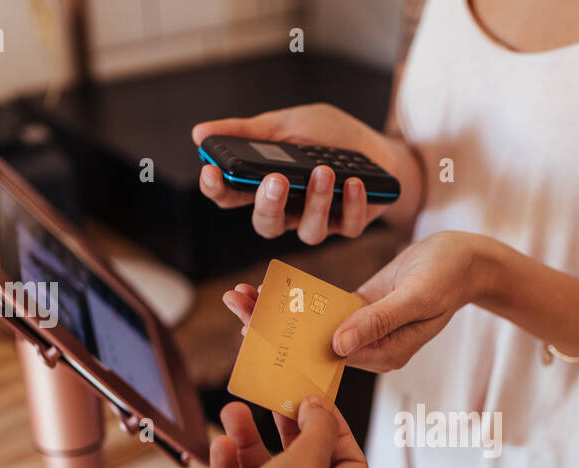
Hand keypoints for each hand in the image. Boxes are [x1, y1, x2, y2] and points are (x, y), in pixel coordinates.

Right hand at [164, 399, 368, 467]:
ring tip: (233, 411)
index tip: (316, 402)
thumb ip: (317, 428)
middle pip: (305, 464)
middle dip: (289, 429)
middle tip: (277, 401)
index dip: (338, 429)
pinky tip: (221, 444)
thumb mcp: (307, 462)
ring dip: (250, 440)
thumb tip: (319, 406)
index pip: (350, 463)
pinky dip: (230, 466)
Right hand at [192, 104, 411, 245]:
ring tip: (324, 172)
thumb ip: (249, 132)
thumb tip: (200, 132)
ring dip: (316, 202)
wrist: (379, 147)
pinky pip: (347, 226)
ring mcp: (319, 220)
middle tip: (276, 180)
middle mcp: (289, 209)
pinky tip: (354, 182)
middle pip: (266, 224)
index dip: (217, 189)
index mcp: (265, 184)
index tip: (212, 172)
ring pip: (308, 232)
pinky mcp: (349, 225)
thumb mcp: (288, 124)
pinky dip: (352, 203)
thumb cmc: (329, 136)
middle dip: (268, 205)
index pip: (231, 196)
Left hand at [221, 232, 490, 372]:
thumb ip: (377, 320)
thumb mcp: (415, 297)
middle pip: (312, 344)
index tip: (254, 332)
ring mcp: (365, 328)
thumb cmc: (449, 275)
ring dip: (279, 312)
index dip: (288, 346)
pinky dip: (298, 300)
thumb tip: (337, 345)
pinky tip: (270, 290)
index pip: (328, 357)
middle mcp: (371, 348)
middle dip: (273, 328)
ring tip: (240, 296)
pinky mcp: (362, 308)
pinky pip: (324, 308)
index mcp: (385, 355)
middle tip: (236, 308)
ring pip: (312, 326)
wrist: (468, 258)